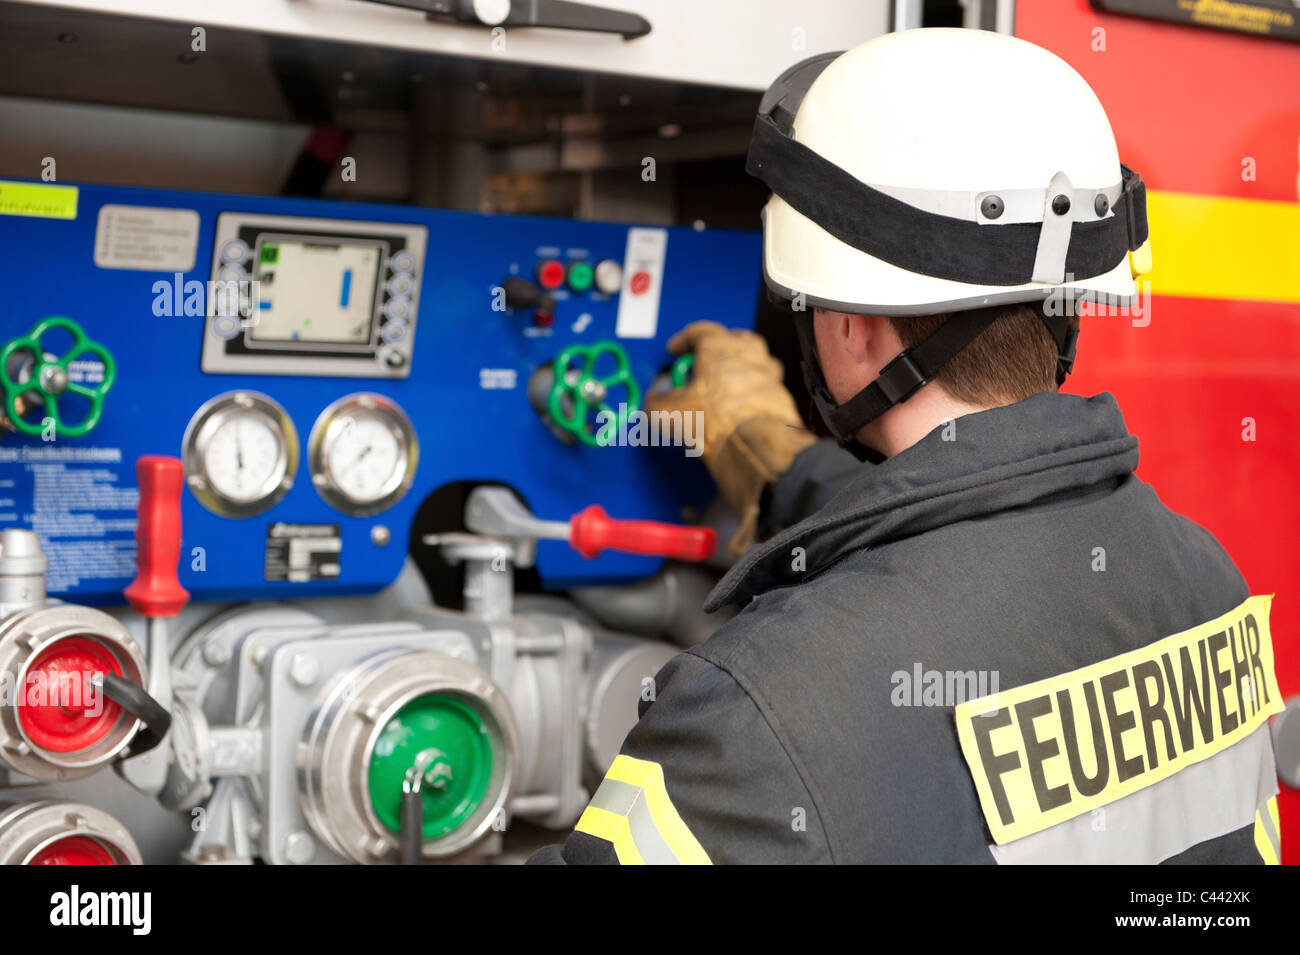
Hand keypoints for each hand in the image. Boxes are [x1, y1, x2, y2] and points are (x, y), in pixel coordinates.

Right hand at [647, 321, 813, 554]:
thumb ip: (656, 402)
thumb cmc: (715, 420)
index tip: (675, 350)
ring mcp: (771, 376)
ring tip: (724, 388)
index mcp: (721, 347)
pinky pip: (764, 390)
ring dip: (740, 371)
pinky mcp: (782, 400)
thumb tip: (653, 401)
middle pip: (736, 340)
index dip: (684, 340)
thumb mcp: (668, 413)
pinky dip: (752, 394)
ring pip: (756, 363)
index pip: (701, 331)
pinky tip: (740, 410)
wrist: (755, 448)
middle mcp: (751, 355)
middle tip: (705, 364)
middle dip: (720, 348)